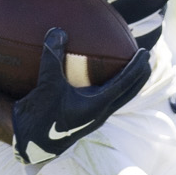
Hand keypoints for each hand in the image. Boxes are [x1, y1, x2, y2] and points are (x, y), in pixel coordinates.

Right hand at [11, 28, 150, 165]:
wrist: (30, 144)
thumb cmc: (40, 116)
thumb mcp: (47, 84)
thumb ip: (53, 57)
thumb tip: (58, 31)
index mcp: (99, 105)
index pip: (125, 83)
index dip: (136, 67)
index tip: (145, 52)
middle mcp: (101, 112)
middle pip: (129, 92)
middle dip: (139, 76)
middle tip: (144, 58)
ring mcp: (94, 118)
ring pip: (120, 99)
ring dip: (127, 84)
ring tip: (129, 69)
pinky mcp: (85, 119)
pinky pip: (106, 101)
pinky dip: (110, 88)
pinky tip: (98, 81)